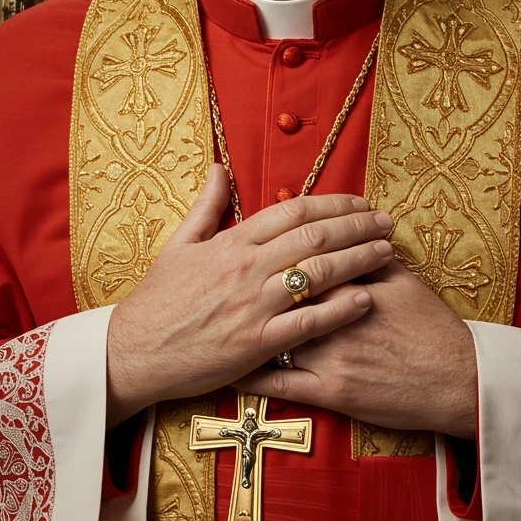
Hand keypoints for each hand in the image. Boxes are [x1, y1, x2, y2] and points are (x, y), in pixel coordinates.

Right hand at [104, 165, 394, 425]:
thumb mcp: (177, 245)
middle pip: (315, 238)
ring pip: (318, 274)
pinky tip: (367, 299)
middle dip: (357, 226)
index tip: (359, 202)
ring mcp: (253, 306)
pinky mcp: (256, 343)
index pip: (293, 212)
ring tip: (386, 253)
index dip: (333, 203)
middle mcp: (246, 268)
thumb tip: (219, 168)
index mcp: (231, 242)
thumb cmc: (156, 301)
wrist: (133, 352)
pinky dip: (340, 309)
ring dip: (358, 260)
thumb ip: (206, 207)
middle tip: (387, 222)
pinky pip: (308, 322)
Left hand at [233, 258, 477, 438]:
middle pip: (278, 294)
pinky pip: (282, 384)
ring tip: (210, 321)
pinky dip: (253, 376)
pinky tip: (229, 369)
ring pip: (272, 336)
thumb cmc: (432, 328)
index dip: (272, 249)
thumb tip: (345, 232)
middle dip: (246, 286)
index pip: (301, 259)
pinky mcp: (331, 391)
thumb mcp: (405, 283)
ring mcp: (330, 355)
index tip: (247, 241)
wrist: (458, 379)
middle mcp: (334, 316)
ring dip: (240, 330)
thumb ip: (369, 258)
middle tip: (217, 277)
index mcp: (349, 284)